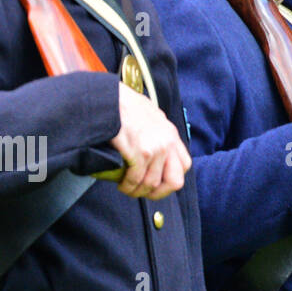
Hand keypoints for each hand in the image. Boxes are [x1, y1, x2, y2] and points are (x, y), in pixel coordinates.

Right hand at [110, 83, 190, 199]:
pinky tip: (120, 184)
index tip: (155, 183)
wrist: (107, 98)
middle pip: (175, 181)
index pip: (184, 165)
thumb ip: (154, 133)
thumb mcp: (148, 116)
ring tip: (126, 188)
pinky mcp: (139, 151)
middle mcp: (167, 141)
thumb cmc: (122, 106)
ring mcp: (155, 147)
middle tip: (142, 192)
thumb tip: (150, 150)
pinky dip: (127, 186)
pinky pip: (135, 179)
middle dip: (158, 192)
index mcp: (170, 133)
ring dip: (137, 191)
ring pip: (152, 183)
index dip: (170, 179)